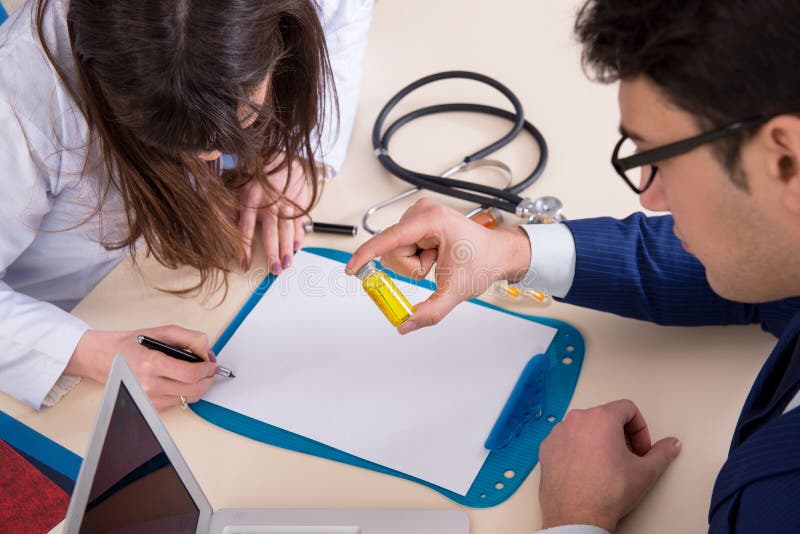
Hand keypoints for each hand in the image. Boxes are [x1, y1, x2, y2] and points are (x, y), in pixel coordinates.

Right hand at [66, 325, 217, 410]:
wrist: (106, 357)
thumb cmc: (133, 344)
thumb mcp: (163, 331)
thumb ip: (190, 338)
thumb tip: (207, 353)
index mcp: (152, 363)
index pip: (191, 374)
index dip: (208, 370)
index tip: (212, 364)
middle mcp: (149, 384)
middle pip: (193, 390)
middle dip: (207, 380)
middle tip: (210, 371)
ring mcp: (148, 398)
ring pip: (187, 398)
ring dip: (198, 387)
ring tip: (196, 375)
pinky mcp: (148, 406)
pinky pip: (176, 403)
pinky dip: (184, 393)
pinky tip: (180, 382)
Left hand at [238, 153, 311, 273]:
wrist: (283, 155)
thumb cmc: (258, 172)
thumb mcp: (238, 184)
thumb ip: (229, 204)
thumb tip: (219, 223)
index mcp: (250, 199)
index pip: (245, 228)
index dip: (244, 247)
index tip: (244, 263)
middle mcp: (269, 203)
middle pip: (271, 233)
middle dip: (273, 253)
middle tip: (275, 270)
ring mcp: (286, 203)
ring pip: (287, 230)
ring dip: (288, 249)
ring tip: (288, 264)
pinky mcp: (298, 202)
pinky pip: (299, 222)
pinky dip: (299, 235)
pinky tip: (297, 246)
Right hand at [345, 199, 531, 333]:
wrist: (498, 253)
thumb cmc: (483, 262)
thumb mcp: (456, 291)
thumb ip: (430, 312)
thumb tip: (404, 325)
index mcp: (433, 220)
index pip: (390, 239)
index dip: (367, 254)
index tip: (351, 268)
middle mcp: (423, 212)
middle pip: (392, 249)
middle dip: (410, 267)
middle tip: (435, 266)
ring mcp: (419, 215)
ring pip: (395, 250)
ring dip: (413, 263)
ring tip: (438, 260)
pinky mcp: (418, 221)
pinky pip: (401, 246)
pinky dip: (415, 258)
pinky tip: (435, 255)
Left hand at [538, 399, 681, 532]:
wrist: (576, 516)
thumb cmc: (606, 493)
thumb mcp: (645, 472)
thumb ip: (662, 453)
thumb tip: (672, 445)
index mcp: (601, 418)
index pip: (627, 408)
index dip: (640, 428)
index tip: (640, 448)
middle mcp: (576, 420)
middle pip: (605, 417)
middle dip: (620, 435)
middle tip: (626, 457)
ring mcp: (558, 433)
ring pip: (584, 428)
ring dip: (598, 441)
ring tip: (606, 465)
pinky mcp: (546, 448)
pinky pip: (566, 440)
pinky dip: (578, 449)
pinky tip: (586, 470)